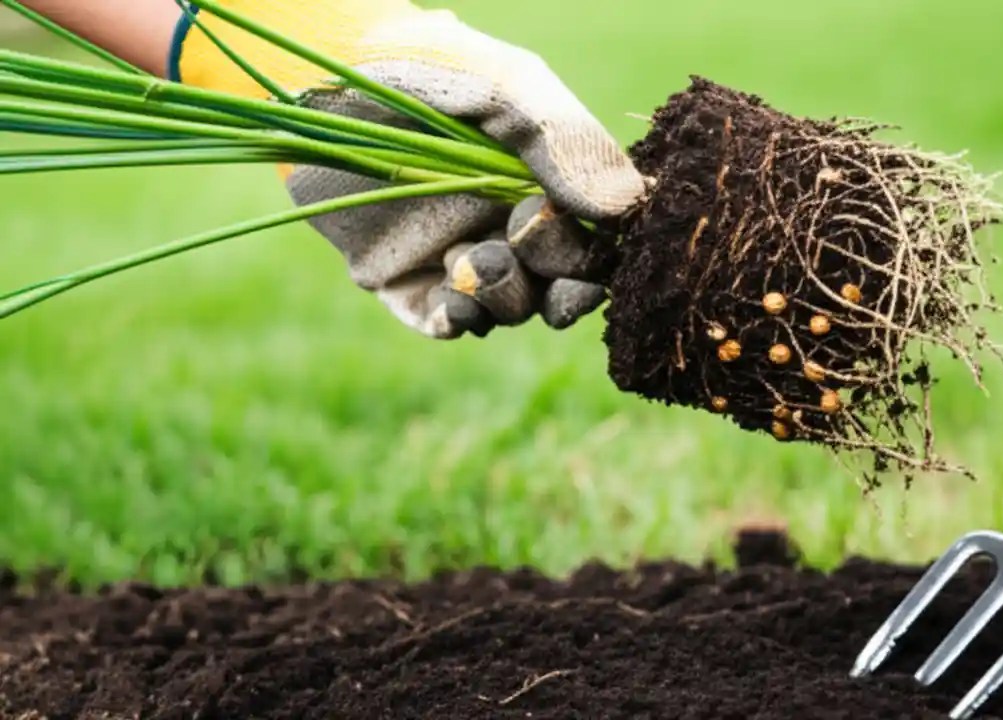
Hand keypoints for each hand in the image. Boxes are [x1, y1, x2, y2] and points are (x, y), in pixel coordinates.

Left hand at [174, 0, 643, 337]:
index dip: (597, 253)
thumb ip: (564, 142)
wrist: (326, 73)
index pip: (599, 241)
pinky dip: (462, 317)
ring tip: (476, 261)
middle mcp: (512, 225)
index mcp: (548, 184)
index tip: (568, 229)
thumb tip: (625, 206)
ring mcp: (462, 256)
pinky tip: (454, 290)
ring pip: (514, 308)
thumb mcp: (507, 88)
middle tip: (520, 236)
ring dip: (508, 298)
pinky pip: (451, 322)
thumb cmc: (426, 66)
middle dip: (557, 276)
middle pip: (565, 285)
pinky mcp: (409, 281)